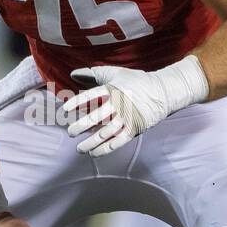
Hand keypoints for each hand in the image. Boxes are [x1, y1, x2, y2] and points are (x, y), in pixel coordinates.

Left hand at [63, 57, 206, 156]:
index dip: (76, 103)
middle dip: (79, 127)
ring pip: (104, 133)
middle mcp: (118, 104)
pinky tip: (93, 153)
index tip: (64, 110)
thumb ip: (92, 73)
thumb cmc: (135, 81)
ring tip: (79, 149)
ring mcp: (126, 118)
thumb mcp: (115, 73)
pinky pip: (117, 142)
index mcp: (112, 89)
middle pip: (94, 118)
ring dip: (89, 143)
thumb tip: (73, 74)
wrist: (162, 92)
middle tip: (70, 132)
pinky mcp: (133, 129)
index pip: (90, 96)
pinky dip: (104, 149)